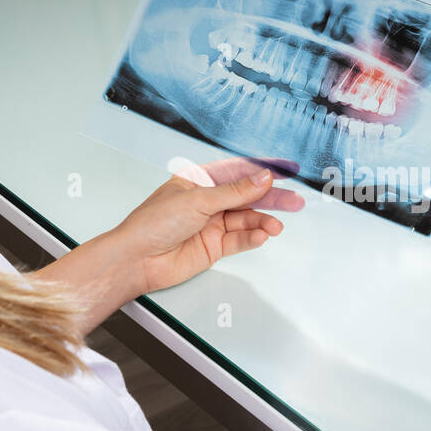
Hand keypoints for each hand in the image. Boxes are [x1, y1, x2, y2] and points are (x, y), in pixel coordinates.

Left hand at [113, 157, 304, 293]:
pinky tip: (261, 235)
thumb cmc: (152, 223)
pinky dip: (252, 237)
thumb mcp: (197, 200)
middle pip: (246, 197)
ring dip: (262, 222)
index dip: (261, 171)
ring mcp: (211, 224)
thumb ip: (234, 192)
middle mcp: (206, 201)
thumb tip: (262, 178)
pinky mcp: (213, 246)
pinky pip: (239, 239)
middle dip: (271, 199)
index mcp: (198, 180)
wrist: (137, 260)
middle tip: (294, 201)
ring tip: (275, 226)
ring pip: (245, 219)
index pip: (237, 172)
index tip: (284, 171)